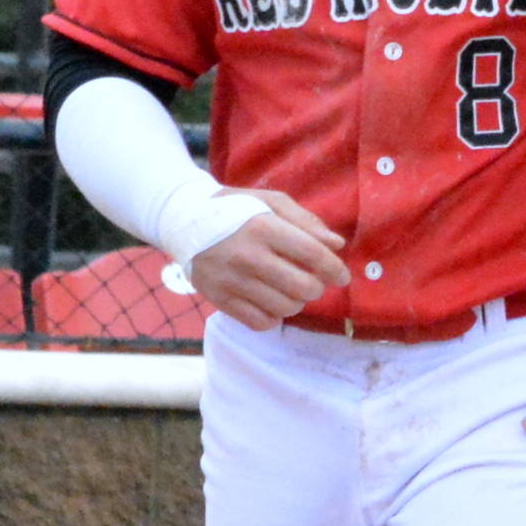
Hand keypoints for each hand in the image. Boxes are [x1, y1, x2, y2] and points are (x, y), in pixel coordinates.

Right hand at [187, 189, 348, 329]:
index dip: (335, 269)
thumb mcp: (270, 202)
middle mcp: (248, 257)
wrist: (183, 220)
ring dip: (296, 302)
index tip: (341, 276)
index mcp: (263, 228)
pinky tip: (271, 301)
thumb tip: (336, 246)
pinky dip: (274, 316)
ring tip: (290, 289)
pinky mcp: (219, 299)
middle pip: (303, 288)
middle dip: (317, 287)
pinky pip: (260, 322)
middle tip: (313, 281)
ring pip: (285, 308)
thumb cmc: (235, 209)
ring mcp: (232, 281)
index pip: (313, 255)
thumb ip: (306, 222)